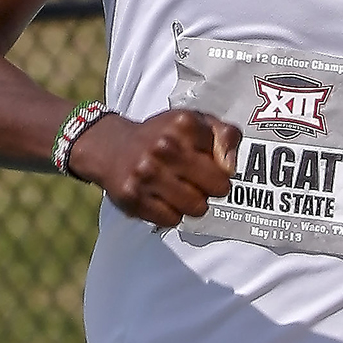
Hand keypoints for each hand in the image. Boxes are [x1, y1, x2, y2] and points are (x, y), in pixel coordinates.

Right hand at [67, 109, 240, 226]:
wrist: (112, 147)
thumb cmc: (163, 137)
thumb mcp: (197, 122)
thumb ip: (225, 136)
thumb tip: (230, 167)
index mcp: (184, 124)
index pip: (227, 165)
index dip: (220, 166)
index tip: (205, 161)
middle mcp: (164, 147)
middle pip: (218, 188)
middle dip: (211, 188)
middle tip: (195, 179)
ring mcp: (146, 173)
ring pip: (197, 208)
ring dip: (192, 203)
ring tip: (178, 188)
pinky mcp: (133, 197)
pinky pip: (172, 220)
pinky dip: (170, 213)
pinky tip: (160, 197)